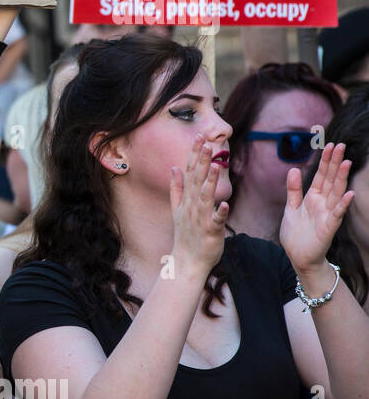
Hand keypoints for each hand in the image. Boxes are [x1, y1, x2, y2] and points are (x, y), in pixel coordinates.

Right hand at [168, 136, 228, 277]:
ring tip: (216, 165)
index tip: (200, 137)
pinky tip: (225, 204)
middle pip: (197, 180)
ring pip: (205, 197)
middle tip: (207, 143)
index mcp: (186, 199)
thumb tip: (174, 167)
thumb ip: (176, 188)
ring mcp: (200, 218)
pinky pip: (216, 221)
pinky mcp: (210, 232)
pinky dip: (220, 213)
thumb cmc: (186, 235)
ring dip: (209, 182)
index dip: (195, 155)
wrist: (187, 261)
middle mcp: (192, 206)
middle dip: (202, 161)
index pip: (191, 172)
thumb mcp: (177, 209)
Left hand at [280, 142, 354, 272]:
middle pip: (330, 180)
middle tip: (340, 145)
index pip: (320, 176)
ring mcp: (327, 214)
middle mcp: (322, 203)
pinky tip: (350, 194)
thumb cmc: (296, 233)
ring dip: (341, 178)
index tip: (329, 145)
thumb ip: (293, 189)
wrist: (298, 256)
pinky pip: (337, 214)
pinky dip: (343, 204)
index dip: (325, 161)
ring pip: (336, 192)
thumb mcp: (290, 208)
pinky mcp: (329, 227)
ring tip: (346, 162)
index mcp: (312, 197)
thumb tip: (293, 168)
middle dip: (334, 163)